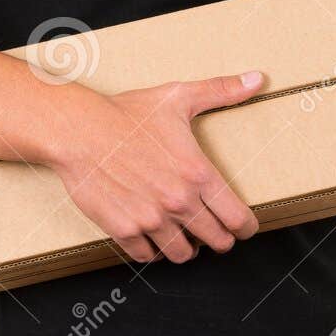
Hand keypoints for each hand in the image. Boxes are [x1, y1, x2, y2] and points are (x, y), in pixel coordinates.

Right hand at [46, 71, 264, 265]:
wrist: (79, 130)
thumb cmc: (127, 113)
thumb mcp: (178, 97)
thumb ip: (221, 91)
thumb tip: (256, 79)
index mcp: (197, 174)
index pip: (238, 218)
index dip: (246, 228)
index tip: (244, 228)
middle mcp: (178, 201)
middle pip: (217, 241)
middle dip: (220, 239)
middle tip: (215, 232)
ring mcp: (150, 219)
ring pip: (183, 255)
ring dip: (187, 248)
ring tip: (184, 236)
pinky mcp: (123, 229)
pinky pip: (148, 256)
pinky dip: (153, 251)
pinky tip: (153, 237)